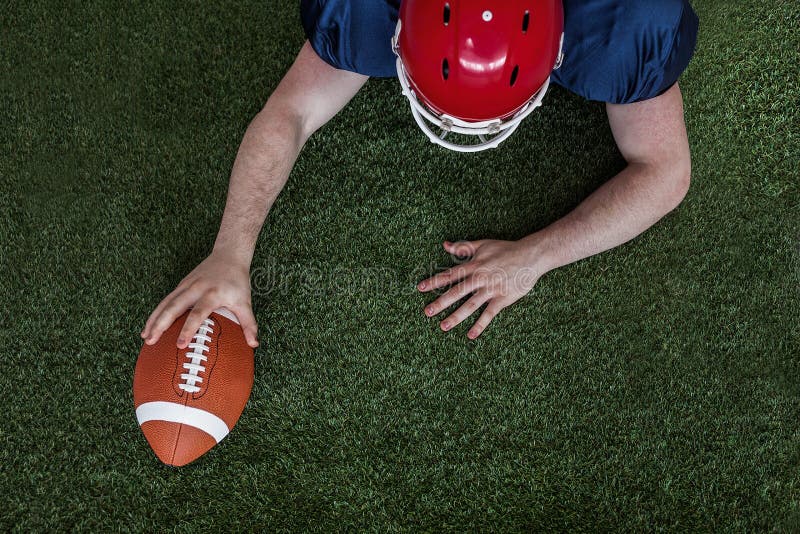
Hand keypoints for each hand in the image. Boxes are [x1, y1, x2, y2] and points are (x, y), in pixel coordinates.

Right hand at [141, 251, 258, 348]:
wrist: (228, 256)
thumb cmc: (237, 281)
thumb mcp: (245, 302)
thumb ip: (249, 324)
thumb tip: (254, 345)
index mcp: (212, 294)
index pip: (197, 313)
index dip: (188, 329)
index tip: (180, 344)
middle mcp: (195, 289)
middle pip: (173, 307)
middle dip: (161, 324)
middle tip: (151, 341)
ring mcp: (185, 286)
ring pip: (165, 303)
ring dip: (154, 319)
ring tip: (145, 337)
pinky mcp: (181, 285)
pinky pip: (165, 300)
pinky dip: (156, 312)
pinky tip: (150, 326)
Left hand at [418, 239, 546, 338]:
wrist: (531, 256)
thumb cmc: (506, 249)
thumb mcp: (483, 244)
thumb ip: (463, 247)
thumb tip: (445, 245)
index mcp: (474, 265)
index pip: (450, 275)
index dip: (434, 281)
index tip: (420, 288)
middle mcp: (480, 278)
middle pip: (456, 292)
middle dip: (441, 302)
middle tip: (427, 312)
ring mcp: (491, 289)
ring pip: (470, 305)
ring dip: (456, 316)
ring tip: (443, 326)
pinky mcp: (503, 299)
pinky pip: (489, 314)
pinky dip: (480, 325)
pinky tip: (470, 335)